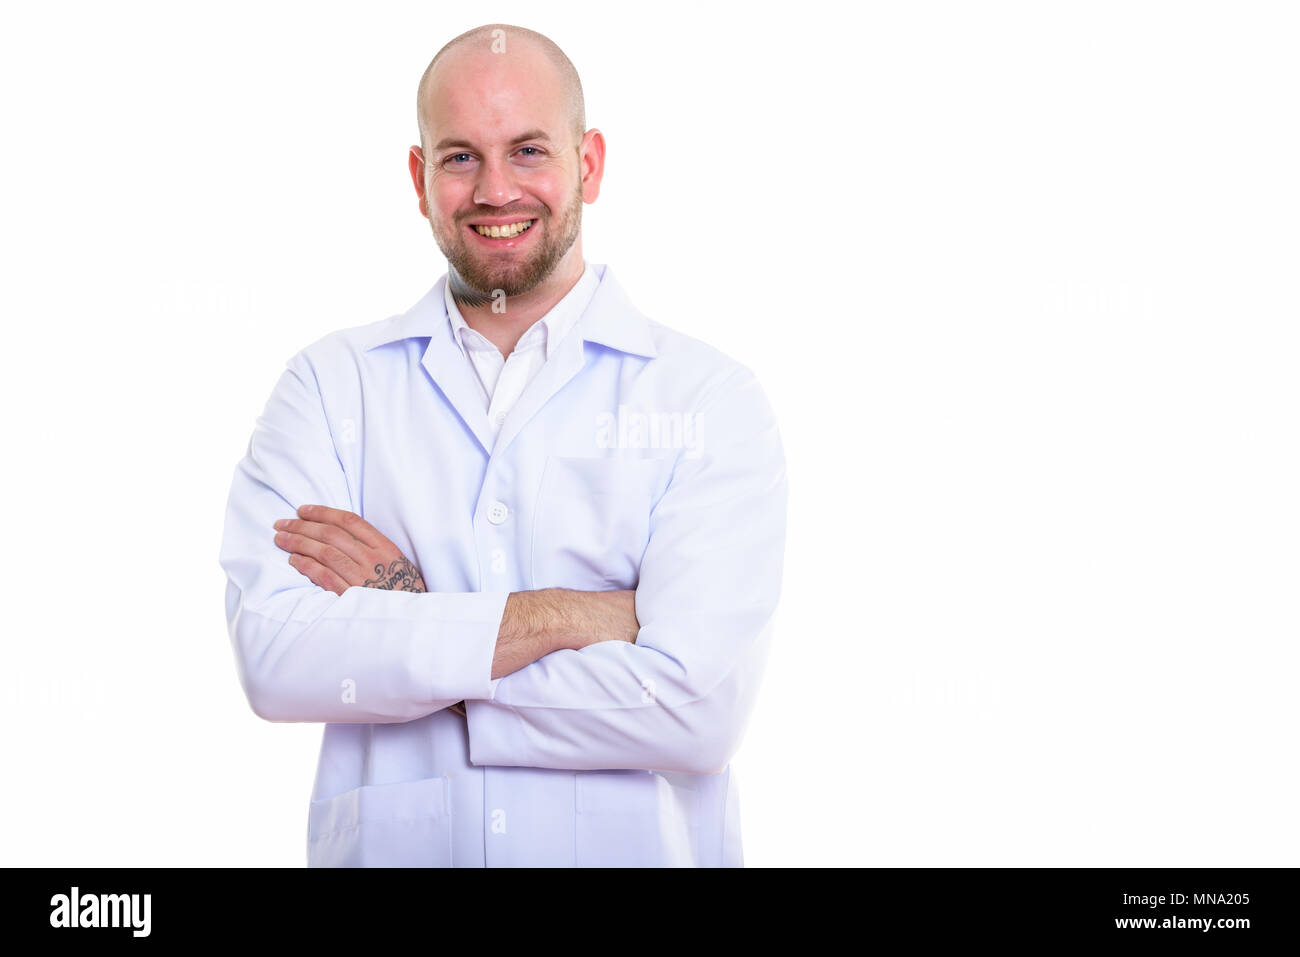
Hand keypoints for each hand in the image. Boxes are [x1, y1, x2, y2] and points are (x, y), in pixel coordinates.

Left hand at [273, 504, 426, 595]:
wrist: (412, 623)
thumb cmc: (404, 593)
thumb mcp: (398, 564)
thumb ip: (374, 549)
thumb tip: (340, 534)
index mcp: (385, 548)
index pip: (349, 521)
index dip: (323, 512)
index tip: (303, 510)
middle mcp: (373, 560)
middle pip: (332, 534)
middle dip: (302, 526)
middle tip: (282, 524)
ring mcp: (362, 579)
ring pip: (325, 553)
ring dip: (298, 543)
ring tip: (281, 539)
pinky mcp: (351, 598)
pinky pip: (324, 577)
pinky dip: (307, 566)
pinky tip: (294, 560)